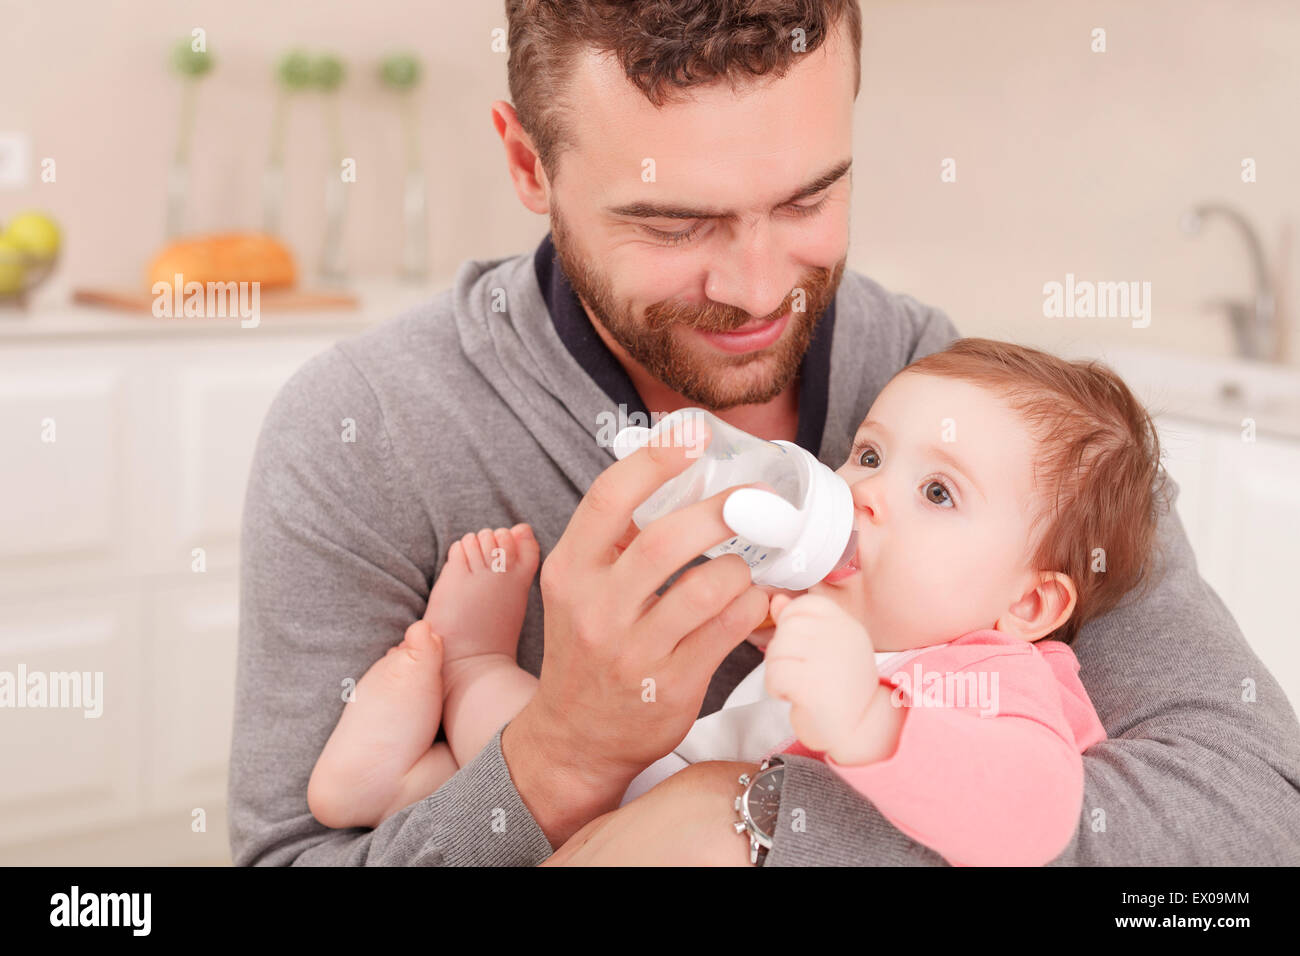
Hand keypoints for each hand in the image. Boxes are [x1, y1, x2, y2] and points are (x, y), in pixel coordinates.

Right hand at [503, 419, 769, 846]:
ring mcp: (633, 651)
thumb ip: (615, 540)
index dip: (654, 459)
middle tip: (757, 497)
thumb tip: (680, 471)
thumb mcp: (578, 589)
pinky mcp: (672, 685)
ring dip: (741, 566)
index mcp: (571, 570)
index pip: (607, 498)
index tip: (694, 433)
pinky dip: (752, 604)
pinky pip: (729, 629)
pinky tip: (754, 599)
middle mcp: (596, 608)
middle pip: (665, 540)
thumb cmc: (587, 648)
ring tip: (747, 565)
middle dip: (722, 510)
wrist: (575, 737)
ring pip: (707, 586)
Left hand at [764, 593, 879, 757]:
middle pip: (785, 628)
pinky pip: (774, 675)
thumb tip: (776, 600)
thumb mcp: (825, 646)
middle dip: (784, 653)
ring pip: (776, 651)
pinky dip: (778, 690)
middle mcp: (840, 635)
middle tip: (805, 672)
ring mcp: (827, 659)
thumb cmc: (841, 688)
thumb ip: (799, 620)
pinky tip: (798, 697)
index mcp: (845, 623)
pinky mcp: (811, 685)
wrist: (860, 730)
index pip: (801, 605)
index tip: (807, 651)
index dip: (793, 628)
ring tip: (803, 685)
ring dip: (781, 672)